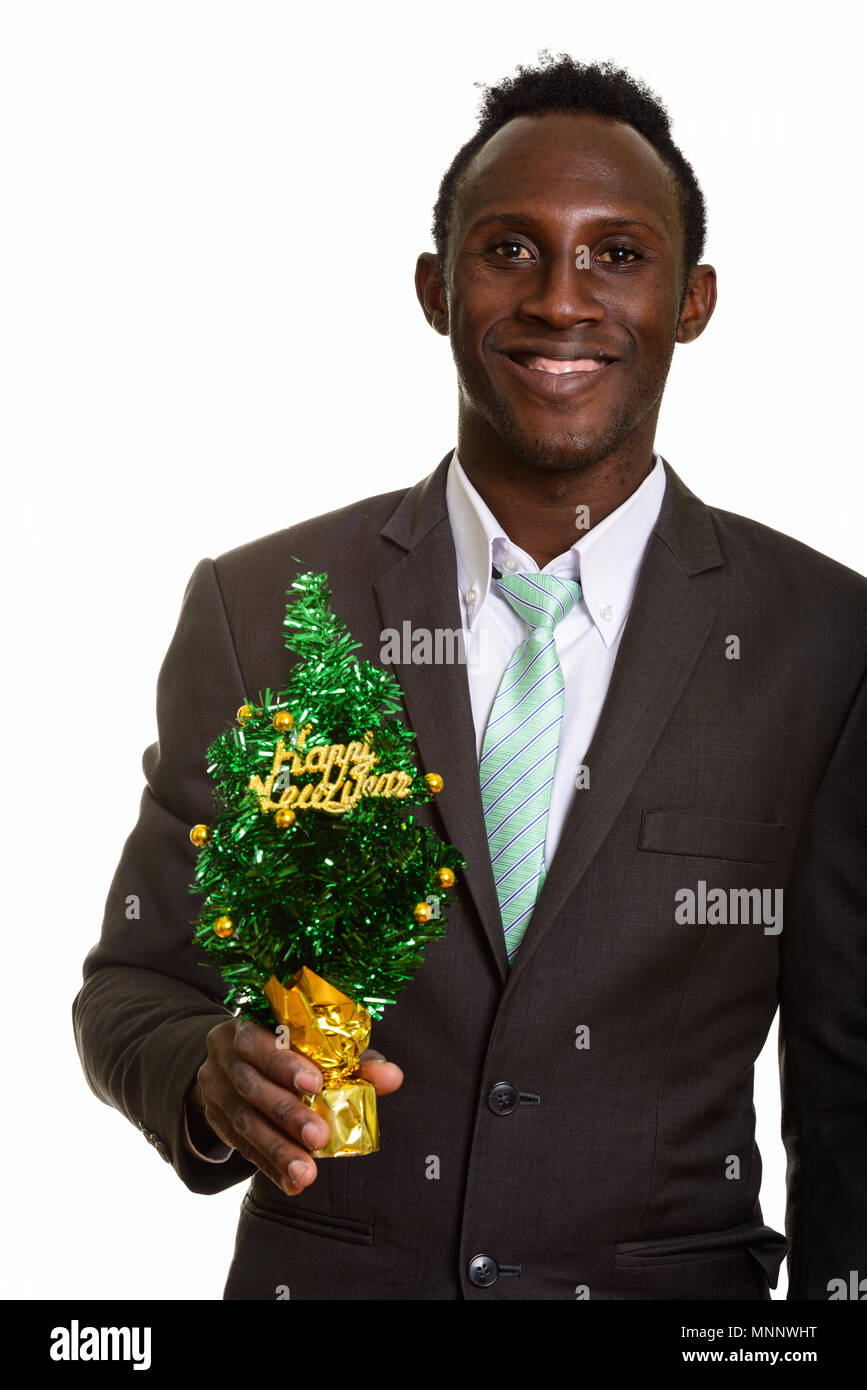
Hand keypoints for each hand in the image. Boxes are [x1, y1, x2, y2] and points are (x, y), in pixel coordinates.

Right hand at [189, 1017, 402, 1194]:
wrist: (233, 1060)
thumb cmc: (286, 1047)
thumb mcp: (316, 1046)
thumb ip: (353, 1059)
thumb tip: (392, 1076)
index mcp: (245, 1027)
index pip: (258, 1041)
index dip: (284, 1063)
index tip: (316, 1084)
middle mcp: (223, 1057)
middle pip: (250, 1086)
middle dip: (286, 1113)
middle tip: (319, 1137)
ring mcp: (214, 1091)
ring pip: (243, 1122)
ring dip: (277, 1150)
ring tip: (306, 1173)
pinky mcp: (216, 1122)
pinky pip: (242, 1149)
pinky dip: (270, 1167)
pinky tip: (292, 1183)